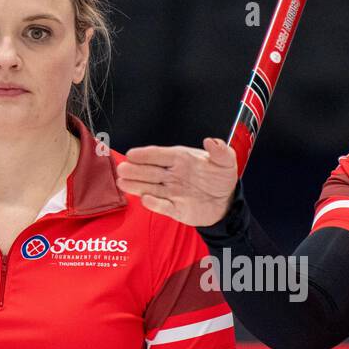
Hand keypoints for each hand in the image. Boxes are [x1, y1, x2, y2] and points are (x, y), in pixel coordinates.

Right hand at [115, 138, 238, 225]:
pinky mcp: (175, 209)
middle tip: (122, 169)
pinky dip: (154, 204)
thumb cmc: (221, 178)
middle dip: (135, 170)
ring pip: (150, 188)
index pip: (160, 155)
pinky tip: (145, 199)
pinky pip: (162, 206)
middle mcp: (172, 175)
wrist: (226, 202)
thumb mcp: (226, 162)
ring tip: (122, 182)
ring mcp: (171, 192)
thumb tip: (211, 140)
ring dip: (136, 185)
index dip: (145, 155)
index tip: (132, 154)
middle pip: (150, 171)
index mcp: (181, 159)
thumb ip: (220, 151)